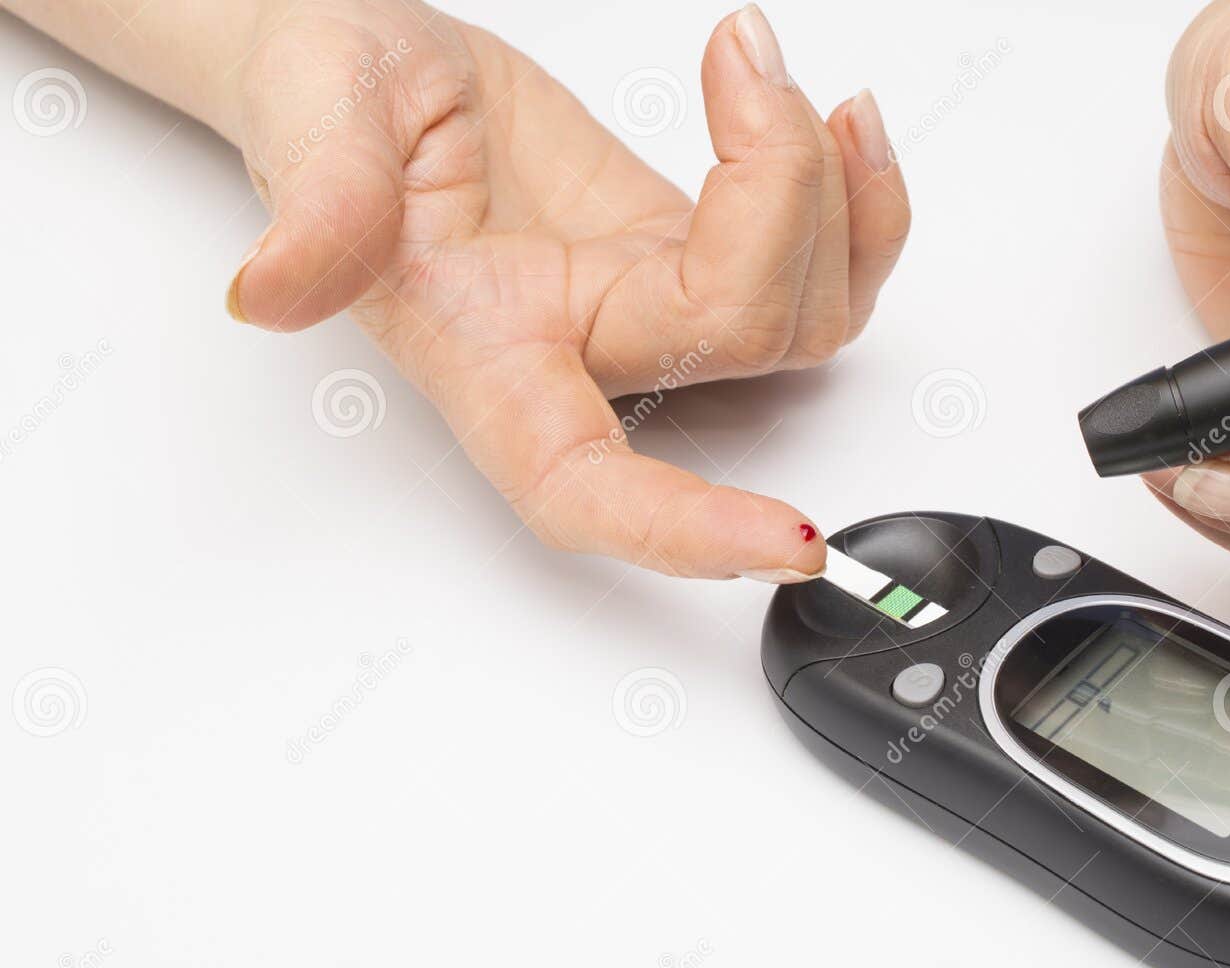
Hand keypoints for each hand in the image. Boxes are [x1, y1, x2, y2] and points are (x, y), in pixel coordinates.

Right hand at [227, 2, 908, 579]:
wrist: (373, 70)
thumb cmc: (332, 99)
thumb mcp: (313, 117)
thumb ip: (321, 204)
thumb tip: (271, 289)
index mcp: (488, 350)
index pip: (586, 486)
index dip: (686, 529)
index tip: (791, 544)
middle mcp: (583, 350)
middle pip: (745, 340)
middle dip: (784, 196)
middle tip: (743, 66)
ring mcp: (652, 308)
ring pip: (809, 316)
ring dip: (838, 198)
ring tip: (763, 71)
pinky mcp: (696, 256)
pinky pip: (824, 269)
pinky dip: (862, 204)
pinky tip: (839, 125)